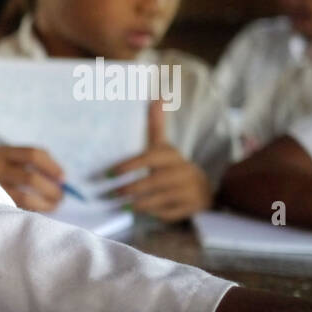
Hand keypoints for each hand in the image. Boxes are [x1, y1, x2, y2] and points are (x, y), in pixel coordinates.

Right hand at [0, 145, 65, 210]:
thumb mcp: (3, 160)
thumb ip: (27, 165)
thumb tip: (60, 182)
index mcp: (3, 152)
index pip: (33, 154)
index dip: (52, 166)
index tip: (63, 178)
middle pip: (30, 177)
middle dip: (51, 189)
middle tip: (60, 198)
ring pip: (22, 197)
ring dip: (43, 204)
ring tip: (52, 207)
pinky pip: (12, 207)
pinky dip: (28, 210)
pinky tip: (33, 212)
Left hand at [106, 101, 211, 221]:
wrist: (201, 189)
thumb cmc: (172, 168)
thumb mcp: (164, 148)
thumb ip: (156, 126)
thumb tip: (157, 97)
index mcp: (173, 155)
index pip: (151, 157)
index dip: (130, 165)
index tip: (110, 173)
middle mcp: (184, 172)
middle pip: (155, 181)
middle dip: (131, 188)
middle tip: (110, 194)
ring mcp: (190, 191)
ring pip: (160, 199)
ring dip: (138, 203)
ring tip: (119, 206)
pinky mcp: (192, 208)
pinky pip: (169, 213)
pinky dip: (153, 214)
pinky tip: (139, 214)